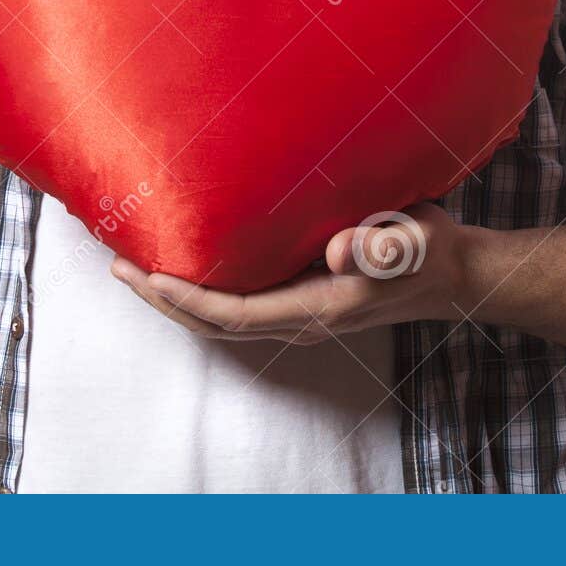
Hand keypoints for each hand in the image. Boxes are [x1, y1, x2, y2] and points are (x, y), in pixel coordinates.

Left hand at [109, 202, 467, 343]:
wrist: (449, 273)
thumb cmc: (427, 252)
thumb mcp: (410, 242)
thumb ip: (377, 248)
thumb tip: (333, 255)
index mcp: (317, 307)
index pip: (235, 313)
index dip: (187, 298)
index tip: (147, 275)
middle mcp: (298, 318)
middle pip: (213, 322)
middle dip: (162, 298)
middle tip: (116, 264)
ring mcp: (295, 312)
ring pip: (219, 315)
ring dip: (173, 295)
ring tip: (132, 263)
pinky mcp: (296, 297)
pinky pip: (235, 302)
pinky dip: (199, 288)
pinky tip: (182, 259)